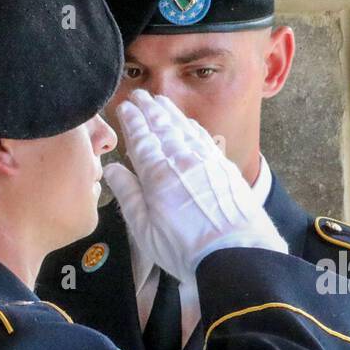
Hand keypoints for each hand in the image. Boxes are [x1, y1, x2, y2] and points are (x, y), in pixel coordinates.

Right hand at [107, 89, 285, 283]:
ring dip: (170, 113)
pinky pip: (204, 138)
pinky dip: (191, 126)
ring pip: (184, 128)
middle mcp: (182, 160)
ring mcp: (206, 161)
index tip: (124, 106)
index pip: (141, 137)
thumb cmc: (188, 249)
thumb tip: (112, 170)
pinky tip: (187, 123)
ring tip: (159, 101)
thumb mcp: (145, 230)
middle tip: (140, 95)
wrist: (237, 254)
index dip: (132, 120)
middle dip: (149, 108)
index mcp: (157, 174)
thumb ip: (128, 196)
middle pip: (162, 126)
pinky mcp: (224, 168)